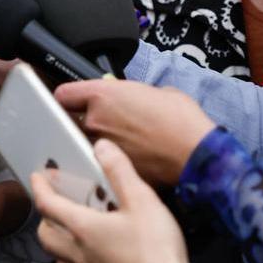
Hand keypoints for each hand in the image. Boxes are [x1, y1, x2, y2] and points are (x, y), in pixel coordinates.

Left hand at [32, 139, 203, 262]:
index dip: (40, 187)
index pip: (48, 204)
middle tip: (53, 203)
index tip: (38, 177)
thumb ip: (119, 171)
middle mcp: (79, 252)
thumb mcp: (141, 199)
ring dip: (55, 243)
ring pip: (56, 258)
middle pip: (45, 234)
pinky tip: (91, 256)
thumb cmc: (156, 249)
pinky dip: (73, 262)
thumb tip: (102, 148)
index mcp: (83, 228)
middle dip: (44, 216)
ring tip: (67, 231)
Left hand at [53, 80, 214, 185]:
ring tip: (123, 145)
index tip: (76, 102)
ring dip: (98, 145)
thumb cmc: (182, 120)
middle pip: (74, 122)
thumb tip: (128, 98)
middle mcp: (94, 122)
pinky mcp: (110, 171)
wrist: (198, 154)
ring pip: (87, 145)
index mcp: (101, 96)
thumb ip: (131, 93)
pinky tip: (131, 162)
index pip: (64, 94)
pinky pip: (102, 165)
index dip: (70, 98)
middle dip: (88, 123)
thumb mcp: (156, 91)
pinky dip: (112, 164)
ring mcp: (99, 149)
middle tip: (111, 125)